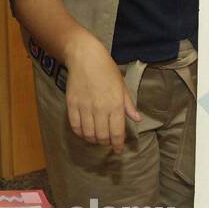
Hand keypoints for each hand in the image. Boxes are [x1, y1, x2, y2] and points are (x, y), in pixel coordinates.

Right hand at [62, 33, 140, 151]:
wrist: (85, 57)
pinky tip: (85, 132)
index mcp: (115, 104)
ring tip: (96, 138)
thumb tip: (136, 119)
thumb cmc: (107, 70)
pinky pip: (75, 126)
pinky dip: (80, 133)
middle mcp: (100, 108)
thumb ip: (128, 105)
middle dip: (106, 143)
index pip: (117, 132)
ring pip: (88, 134)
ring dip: (93, 140)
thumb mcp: (122, 86)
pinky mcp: (72, 104)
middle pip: (102, 136)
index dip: (117, 145)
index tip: (117, 150)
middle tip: (107, 142)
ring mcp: (85, 107)